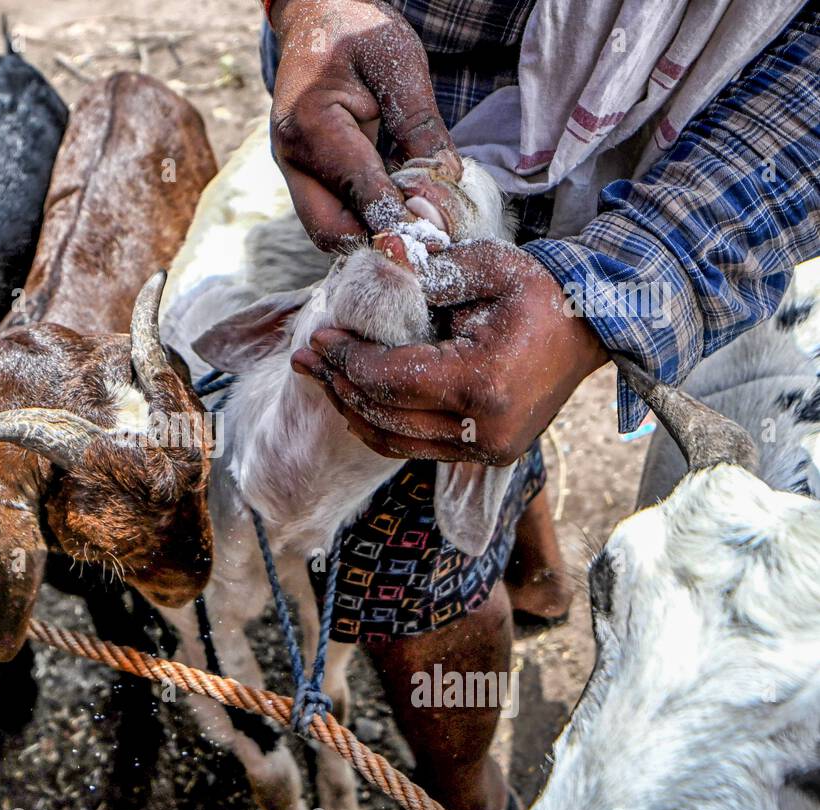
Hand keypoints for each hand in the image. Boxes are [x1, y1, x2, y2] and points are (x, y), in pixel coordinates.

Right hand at [269, 0, 460, 248]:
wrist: (317, 17)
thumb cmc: (357, 31)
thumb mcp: (399, 65)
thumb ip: (420, 125)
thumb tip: (446, 180)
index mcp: (311, 124)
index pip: (359, 189)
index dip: (398, 217)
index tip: (436, 236)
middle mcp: (292, 157)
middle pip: (331, 231)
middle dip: (378, 240)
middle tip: (425, 240)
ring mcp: (294, 171)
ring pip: (330, 231)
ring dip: (373, 235)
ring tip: (417, 226)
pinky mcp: (305, 177)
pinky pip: (334, 215)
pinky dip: (367, 221)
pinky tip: (401, 211)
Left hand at [291, 240, 609, 464]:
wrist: (594, 327)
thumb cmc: (539, 291)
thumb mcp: (488, 266)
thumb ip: (430, 270)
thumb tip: (377, 263)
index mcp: (481, 383)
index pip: (390, 381)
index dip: (346, 362)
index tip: (318, 338)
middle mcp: (483, 429)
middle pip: (384, 415)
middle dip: (338, 384)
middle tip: (306, 356)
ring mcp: (486, 449)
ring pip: (394, 440)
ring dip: (353, 409)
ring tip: (323, 377)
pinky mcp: (486, 454)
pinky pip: (416, 446)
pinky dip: (381, 424)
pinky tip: (357, 397)